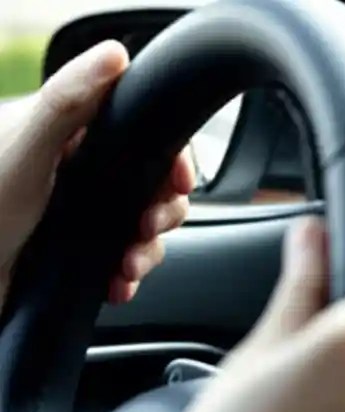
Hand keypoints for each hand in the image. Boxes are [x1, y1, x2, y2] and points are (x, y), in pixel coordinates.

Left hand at [0, 40, 194, 306]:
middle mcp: (79, 170)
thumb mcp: (26, 150)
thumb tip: (115, 54)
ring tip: (128, 267)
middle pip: (154, 184)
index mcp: (69, 135)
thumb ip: (69, 102)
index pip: (144, 134)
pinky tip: (118, 283)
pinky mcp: (80, 248)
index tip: (177, 183)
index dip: (171, 158)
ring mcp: (82, 210)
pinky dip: (130, 274)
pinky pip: (127, 258)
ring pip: (145, 226)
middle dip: (162, 213)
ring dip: (148, 251)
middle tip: (147, 229)